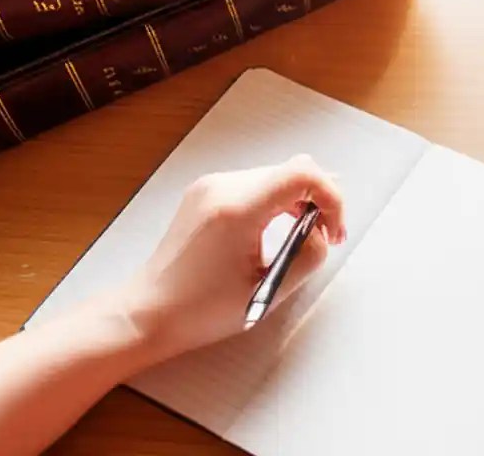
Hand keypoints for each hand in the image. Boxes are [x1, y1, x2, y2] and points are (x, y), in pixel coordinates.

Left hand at [113, 154, 344, 362]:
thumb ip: (308, 256)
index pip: (303, 174)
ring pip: (277, 176)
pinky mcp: (206, 193)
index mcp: (236, 210)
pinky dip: (278, 202)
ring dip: (300, 201)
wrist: (149, 313)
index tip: (334, 230)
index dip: (331, 198)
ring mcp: (210, 186)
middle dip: (319, 201)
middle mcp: (221, 188)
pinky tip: (279, 230)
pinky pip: (256, 184)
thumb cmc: (199, 310)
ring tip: (305, 237)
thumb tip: (322, 232)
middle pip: (292, 171)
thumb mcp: (268, 291)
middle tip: (327, 238)